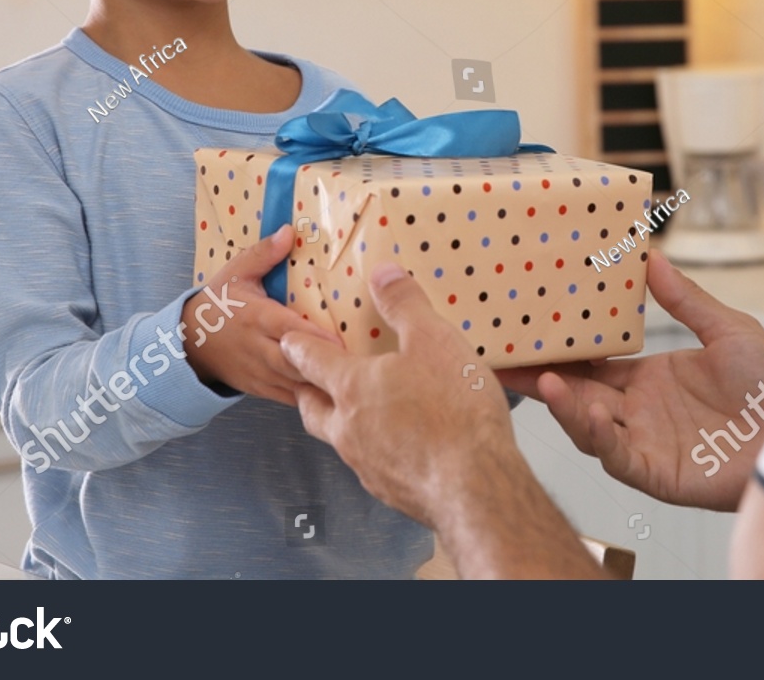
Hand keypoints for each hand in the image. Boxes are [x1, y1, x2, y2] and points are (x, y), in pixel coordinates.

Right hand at [182, 224, 337, 406]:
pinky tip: (334, 397)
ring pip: (294, 385)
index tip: (341, 342)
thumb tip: (289, 231)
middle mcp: (258, 348)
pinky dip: (311, 399)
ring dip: (322, 386)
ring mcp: (259, 372)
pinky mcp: (260, 388)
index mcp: (256, 317)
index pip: (287, 329)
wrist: (189, 341)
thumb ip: (264, 253)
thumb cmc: (219, 303)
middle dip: (325, 367)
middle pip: (294, 363)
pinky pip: (288, 398)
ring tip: (354, 386)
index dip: (313, 338)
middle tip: (359, 368)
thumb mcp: (237, 272)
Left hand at [280, 261, 523, 529]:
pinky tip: (400, 443)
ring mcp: (366, 465)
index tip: (288, 339)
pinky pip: (371, 465)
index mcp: (351, 388)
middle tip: (311, 380)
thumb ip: (405, 304)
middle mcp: (348, 429)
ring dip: (342, 422)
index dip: (298, 345)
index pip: (310, 361)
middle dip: (307, 391)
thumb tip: (383, 272)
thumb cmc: (453, 410)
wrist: (475, 489)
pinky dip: (376, 449)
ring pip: (339, 439)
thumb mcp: (434, 340)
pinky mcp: (390, 490)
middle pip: (311, 408)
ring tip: (362, 410)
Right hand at [497, 250, 763, 511]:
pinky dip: (593, 434)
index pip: (592, 363)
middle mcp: (638, 412)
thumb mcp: (728, 330)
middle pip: (576, 394)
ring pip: (586, 426)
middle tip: (501, 359)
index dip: (561, 350)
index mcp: (649, 378)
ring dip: (562, 404)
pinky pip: (614, 456)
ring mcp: (644, 443)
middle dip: (540, 378)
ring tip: (544, 379)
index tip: (528, 330)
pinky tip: (581, 409)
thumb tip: (652, 256)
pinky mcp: (655, 473)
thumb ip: (686, 299)